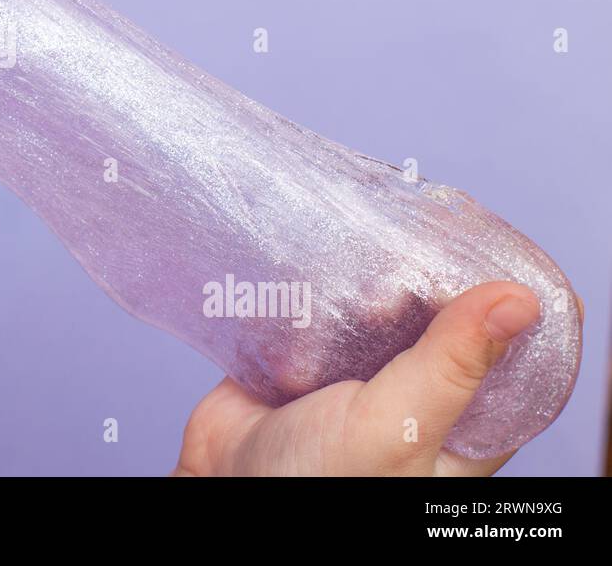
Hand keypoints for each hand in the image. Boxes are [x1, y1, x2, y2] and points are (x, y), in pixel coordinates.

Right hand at [174, 282, 572, 475]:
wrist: (219, 490)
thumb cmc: (317, 486)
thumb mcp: (399, 425)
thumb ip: (453, 364)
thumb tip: (521, 301)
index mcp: (460, 423)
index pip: (503, 348)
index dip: (498, 298)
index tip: (478, 249)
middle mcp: (413, 398)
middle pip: (434, 316)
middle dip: (413, 285)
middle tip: (396, 267)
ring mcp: (355, 378)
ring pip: (371, 308)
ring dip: (353, 293)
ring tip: (344, 290)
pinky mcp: (300, 362)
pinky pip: (311, 310)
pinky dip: (303, 301)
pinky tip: (301, 305)